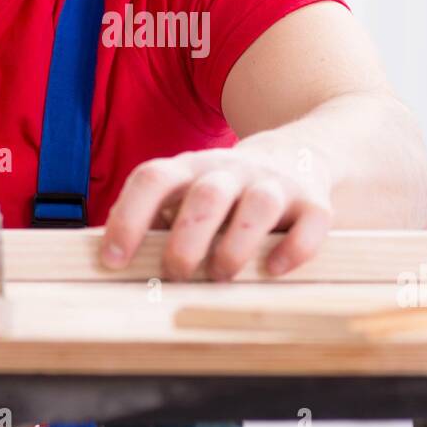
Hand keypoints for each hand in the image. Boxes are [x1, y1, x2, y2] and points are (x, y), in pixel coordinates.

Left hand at [100, 141, 332, 279]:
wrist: (303, 150)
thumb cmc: (229, 190)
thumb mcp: (189, 192)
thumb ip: (158, 221)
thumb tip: (112, 266)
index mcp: (191, 168)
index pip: (153, 179)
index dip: (129, 217)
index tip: (114, 260)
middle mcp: (232, 170)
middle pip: (206, 195)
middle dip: (186, 242)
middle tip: (175, 275)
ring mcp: (276, 183)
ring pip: (258, 206)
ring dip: (235, 248)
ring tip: (222, 275)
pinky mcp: (314, 201)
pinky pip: (311, 223)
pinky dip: (293, 250)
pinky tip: (273, 269)